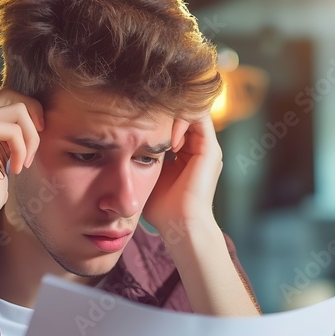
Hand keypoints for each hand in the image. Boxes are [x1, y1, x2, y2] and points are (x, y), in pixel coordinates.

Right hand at [0, 88, 43, 230]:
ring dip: (31, 138)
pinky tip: (16, 169)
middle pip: (14, 96)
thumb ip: (11, 143)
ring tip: (25, 163)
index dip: (31, 115)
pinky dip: (22, 150)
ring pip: (19, 108)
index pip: (9, 100)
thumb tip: (37, 127)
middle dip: (35, 118)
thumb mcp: (2, 164)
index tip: (34, 144)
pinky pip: (14, 128)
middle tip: (34, 149)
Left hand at [143, 113, 221, 232]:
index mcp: (186, 155)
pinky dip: (181, 122)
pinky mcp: (210, 150)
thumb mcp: (148, 175)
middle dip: (163, 113)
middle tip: (144, 121)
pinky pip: (198, 118)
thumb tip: (123, 145)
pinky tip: (168, 140)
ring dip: (172, 115)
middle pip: (182, 114)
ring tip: (156, 131)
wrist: (180, 225)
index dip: (156, 118)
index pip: (173, 123)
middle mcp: (199, 149)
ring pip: (191, 111)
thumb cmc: (162, 208)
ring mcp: (207, 148)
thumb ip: (142, 158)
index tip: (138, 126)